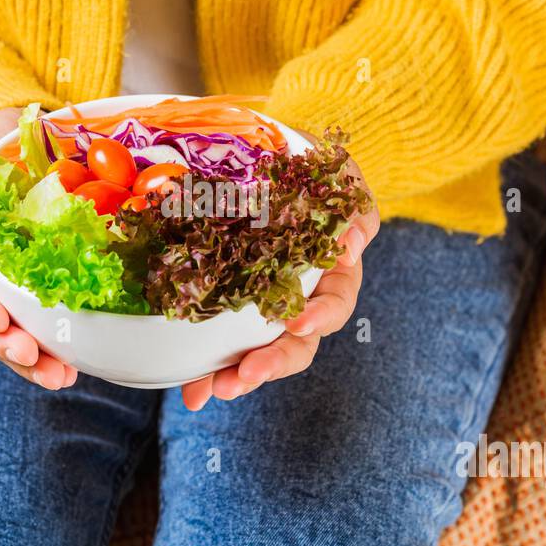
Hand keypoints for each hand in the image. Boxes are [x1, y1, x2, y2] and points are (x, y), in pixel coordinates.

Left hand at [179, 138, 379, 410]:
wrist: (254, 155)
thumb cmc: (300, 166)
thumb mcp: (335, 173)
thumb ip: (355, 205)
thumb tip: (351, 248)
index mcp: (330, 272)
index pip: (334, 303)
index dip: (319, 317)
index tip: (297, 324)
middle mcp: (299, 299)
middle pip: (297, 343)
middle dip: (273, 362)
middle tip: (247, 375)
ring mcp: (260, 310)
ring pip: (258, 355)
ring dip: (238, 376)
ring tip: (214, 389)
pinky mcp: (224, 312)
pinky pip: (218, 349)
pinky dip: (204, 372)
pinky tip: (191, 390)